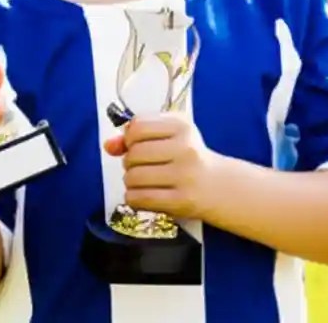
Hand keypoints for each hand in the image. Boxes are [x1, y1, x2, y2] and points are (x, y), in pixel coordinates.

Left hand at [105, 113, 219, 219]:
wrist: (219, 185)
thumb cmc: (188, 157)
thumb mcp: (169, 137)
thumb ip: (135, 137)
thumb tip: (109, 145)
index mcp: (182, 126)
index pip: (137, 126)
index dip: (130, 138)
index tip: (139, 145)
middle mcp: (185, 148)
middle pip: (133, 154)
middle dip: (130, 162)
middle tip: (144, 166)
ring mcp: (184, 175)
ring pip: (132, 177)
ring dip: (132, 181)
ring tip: (146, 181)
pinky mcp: (180, 200)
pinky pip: (138, 198)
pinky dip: (134, 198)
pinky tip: (146, 195)